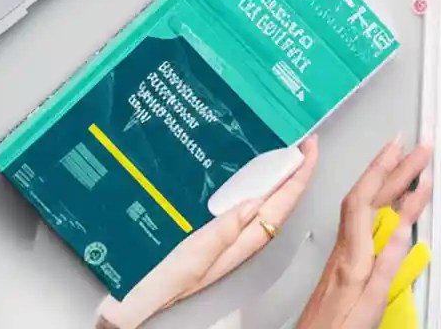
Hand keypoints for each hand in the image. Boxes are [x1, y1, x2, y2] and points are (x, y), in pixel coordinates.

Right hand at [97, 136, 319, 328]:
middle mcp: (237, 240)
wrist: (131, 302)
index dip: (299, 174)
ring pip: (258, 201)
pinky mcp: (207, 234)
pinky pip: (235, 204)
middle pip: (276, 200)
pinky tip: (240, 174)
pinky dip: (244, 185)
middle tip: (299, 138)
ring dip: (271, 175)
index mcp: (238, 245)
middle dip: (291, 169)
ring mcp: (224, 237)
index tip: (310, 146)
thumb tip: (253, 204)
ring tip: (278, 148)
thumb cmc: (156, 287)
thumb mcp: (189, 261)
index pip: (281, 204)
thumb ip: (220, 235)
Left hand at [296, 138, 433, 328]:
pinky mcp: (347, 258)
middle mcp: (346, 246)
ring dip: (388, 181)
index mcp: (351, 254)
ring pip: (367, 206)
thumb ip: (387, 265)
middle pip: (369, 197)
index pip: (364, 199)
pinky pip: (367, 220)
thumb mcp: (371, 302)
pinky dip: (385, 204)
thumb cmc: (339, 328)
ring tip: (409, 162)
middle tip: (420, 149)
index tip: (403, 150)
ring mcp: (345, 250)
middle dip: (394, 168)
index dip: (381, 170)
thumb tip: (403, 230)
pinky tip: (396, 201)